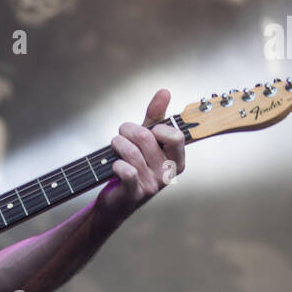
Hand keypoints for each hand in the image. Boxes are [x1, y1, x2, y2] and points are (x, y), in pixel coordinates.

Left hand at [94, 88, 185, 224]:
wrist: (116, 200)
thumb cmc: (133, 166)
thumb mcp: (146, 140)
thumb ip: (156, 116)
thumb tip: (165, 91)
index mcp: (177, 160)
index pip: (175, 136)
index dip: (157, 127)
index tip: (148, 128)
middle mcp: (167, 174)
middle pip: (146, 138)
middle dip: (127, 130)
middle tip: (121, 133)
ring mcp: (152, 185)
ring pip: (131, 152)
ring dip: (117, 143)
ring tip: (115, 145)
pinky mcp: (135, 194)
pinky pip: (126, 170)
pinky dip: (115, 164)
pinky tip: (115, 166)